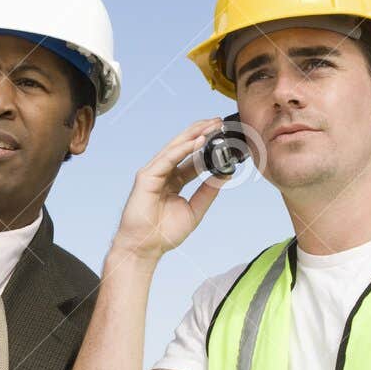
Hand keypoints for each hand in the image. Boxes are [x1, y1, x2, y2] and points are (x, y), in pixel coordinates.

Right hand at [110, 119, 228, 261]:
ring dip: (194, 135)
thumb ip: (208, 192)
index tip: (222, 135)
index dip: (206, 146)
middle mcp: (163, 173)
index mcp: (174, 180)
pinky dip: (183, 149)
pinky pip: (168, 158)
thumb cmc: (164, 233)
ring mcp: (154, 173)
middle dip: (201, 132)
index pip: (191, 158)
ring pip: (176, 148)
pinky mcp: (146, 177)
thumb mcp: (194, 209)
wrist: (146, 247)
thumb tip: (224, 175)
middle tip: (218, 122)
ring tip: (211, 125)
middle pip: (184, 147)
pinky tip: (197, 141)